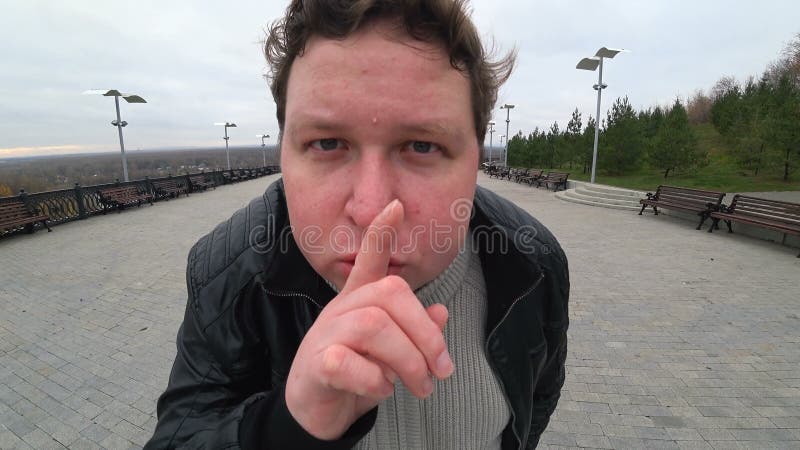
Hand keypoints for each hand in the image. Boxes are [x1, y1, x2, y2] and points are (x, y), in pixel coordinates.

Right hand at [284, 199, 453, 439]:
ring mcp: (324, 335)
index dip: (381, 233)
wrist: (316, 412)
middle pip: (389, 294)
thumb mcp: (392, 353)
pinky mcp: (315, 365)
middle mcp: (340, 310)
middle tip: (441, 369)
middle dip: (425, 332)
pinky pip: (347, 362)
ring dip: (408, 360)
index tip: (397, 205)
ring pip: (373, 327)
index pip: (368, 259)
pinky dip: (374, 380)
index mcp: (358, 302)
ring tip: (420, 386)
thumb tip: (441, 312)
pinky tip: (382, 389)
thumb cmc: (356, 375)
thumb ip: (414, 332)